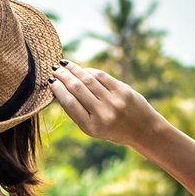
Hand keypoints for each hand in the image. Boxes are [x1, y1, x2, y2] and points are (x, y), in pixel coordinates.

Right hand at [51, 61, 166, 146]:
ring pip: (88, 80)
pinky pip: (102, 76)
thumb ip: (78, 112)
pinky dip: (90, 71)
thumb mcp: (93, 129)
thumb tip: (60, 88)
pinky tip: (83, 69)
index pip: (69, 103)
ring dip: (74, 70)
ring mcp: (114, 101)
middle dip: (64, 76)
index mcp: (91, 127)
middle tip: (55, 69)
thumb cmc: (114, 130)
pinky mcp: (123, 91)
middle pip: (77, 89)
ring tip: (64, 65)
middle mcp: (102, 114)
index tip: (50, 81)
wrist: (144, 130)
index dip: (58, 89)